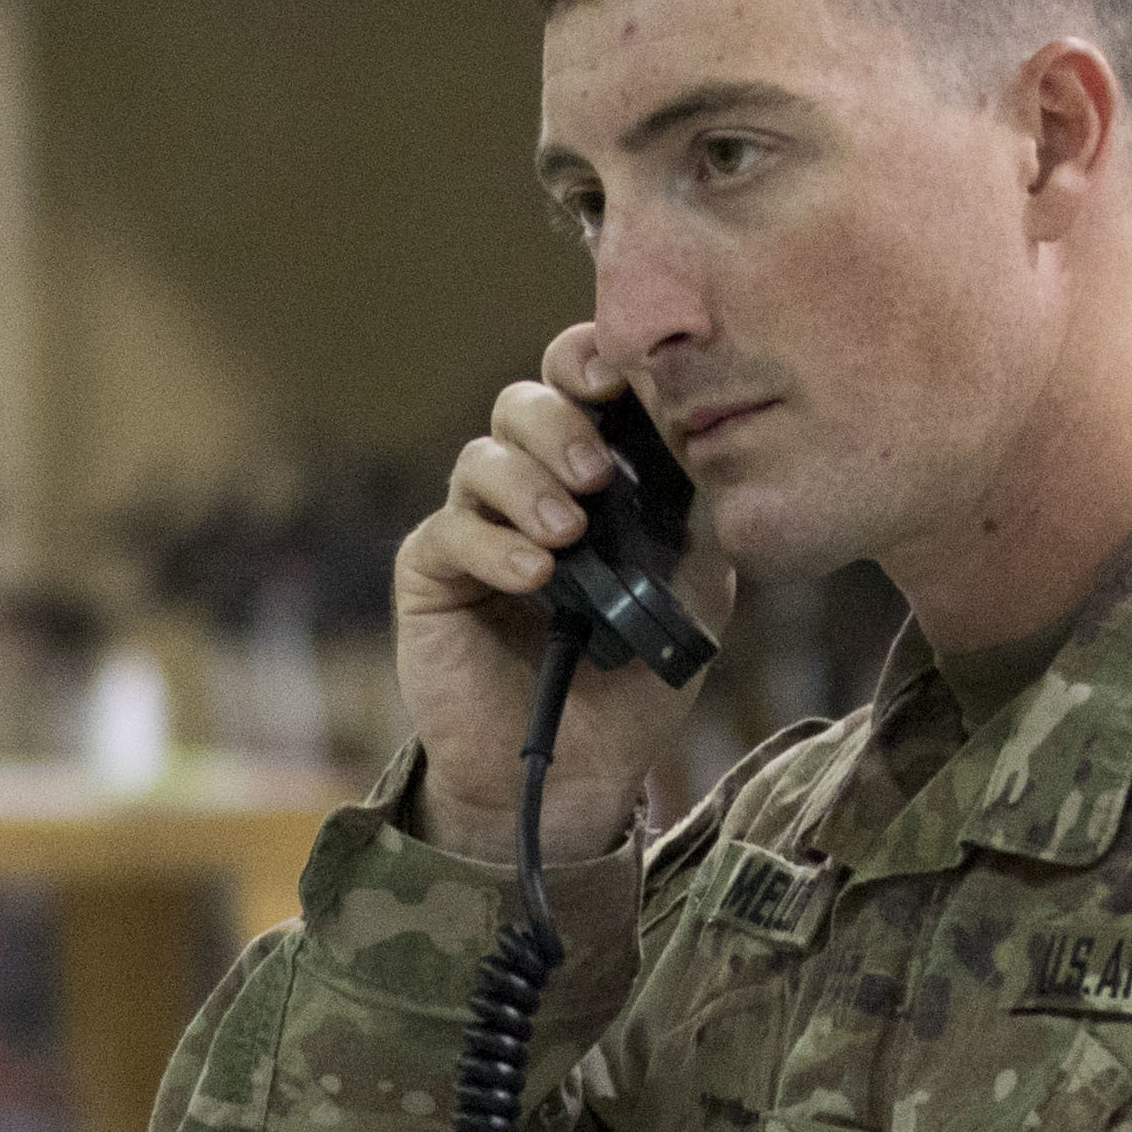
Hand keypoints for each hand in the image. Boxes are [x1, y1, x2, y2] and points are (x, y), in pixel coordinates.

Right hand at [390, 321, 735, 867]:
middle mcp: (532, 485)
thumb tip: (698, 432)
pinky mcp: (433, 574)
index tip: (624, 381)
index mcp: (595, 473)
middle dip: (562, 422)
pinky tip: (535, 575)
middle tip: (597, 476)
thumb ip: (698, 511)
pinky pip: (450, 530)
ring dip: (528, 483)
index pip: (583, 382)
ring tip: (568, 535)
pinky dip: (495, 544)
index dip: (595, 361)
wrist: (581, 770)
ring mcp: (478, 526)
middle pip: (525, 401)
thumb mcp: (695, 586)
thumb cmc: (637, 679)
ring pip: (482, 457)